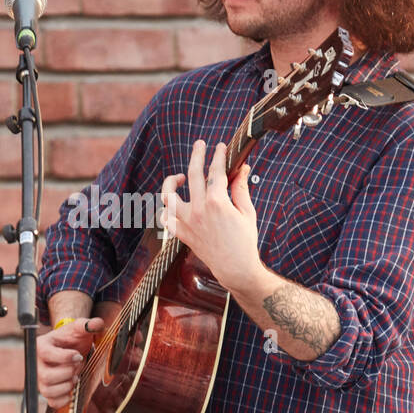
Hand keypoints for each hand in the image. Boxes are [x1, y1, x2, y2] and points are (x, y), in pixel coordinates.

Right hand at [37, 316, 103, 408]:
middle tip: (78, 366)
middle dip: (68, 372)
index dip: (64, 357)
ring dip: (67, 386)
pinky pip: (52, 402)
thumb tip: (97, 323)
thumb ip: (87, 324)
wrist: (69, 347)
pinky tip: (72, 389)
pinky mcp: (47, 391)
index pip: (45, 354)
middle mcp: (36, 363)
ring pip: (48, 390)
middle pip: (46, 376)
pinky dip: (64, 399)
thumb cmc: (72, 338)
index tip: (78, 356)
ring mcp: (40, 379)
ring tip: (74, 377)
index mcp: (41, 345)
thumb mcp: (79, 328)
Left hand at [160, 139, 263, 293]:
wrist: (235, 268)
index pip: (215, 171)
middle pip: (193, 173)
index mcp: (217, 202)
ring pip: (168, 195)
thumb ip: (241, 188)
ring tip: (180, 177)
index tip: (221, 147)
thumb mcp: (247, 212)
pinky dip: (167, 210)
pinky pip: (166, 218)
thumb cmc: (244, 241)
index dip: (218, 156)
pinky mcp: (182, 233)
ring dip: (171, 182)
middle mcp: (198, 209)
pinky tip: (175, 204)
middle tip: (200, 145)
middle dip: (197, 155)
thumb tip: (241, 169)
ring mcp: (187, 222)